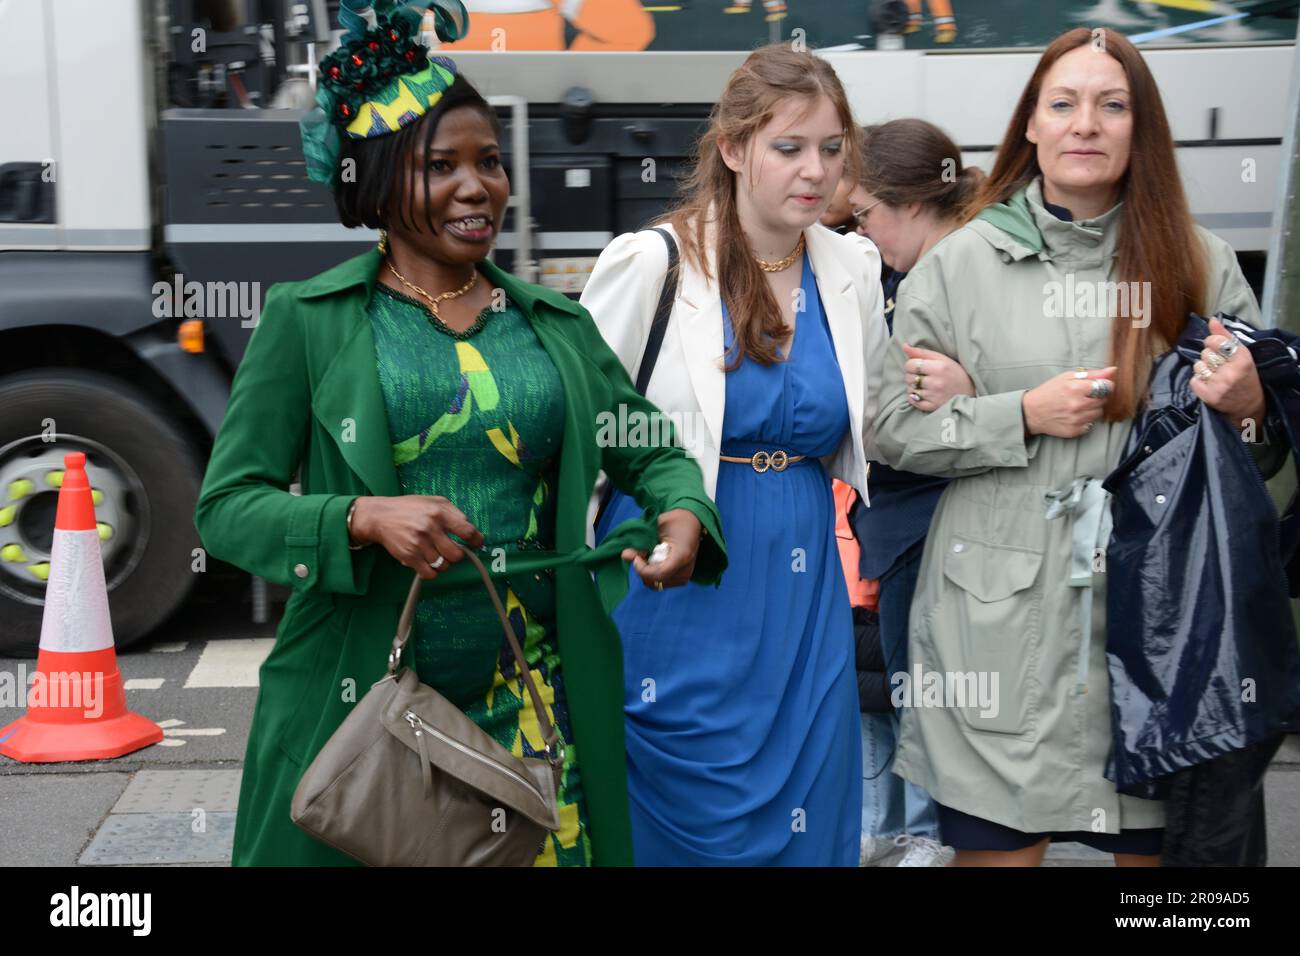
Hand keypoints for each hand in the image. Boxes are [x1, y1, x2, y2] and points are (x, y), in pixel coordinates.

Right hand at [349, 495, 484, 579]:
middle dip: (457, 555)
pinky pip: (429, 574)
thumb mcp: (434, 502)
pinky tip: (429, 563)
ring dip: (443, 563)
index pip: (467, 531)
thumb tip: (470, 532)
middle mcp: (430, 528)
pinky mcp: (409, 557)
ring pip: (444, 565)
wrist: (380, 517)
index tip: (476, 543)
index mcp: (440, 512)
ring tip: (436, 554)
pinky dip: (432, 572)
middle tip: (451, 550)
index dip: (476, 540)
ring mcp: (419, 544)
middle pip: (457, 554)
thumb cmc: (410, 508)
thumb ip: (453, 514)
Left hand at [621, 508, 700, 590]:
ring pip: (655, 584)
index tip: (637, 557)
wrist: (691, 523)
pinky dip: (653, 574)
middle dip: (642, 569)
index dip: (643, 569)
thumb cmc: (673, 522)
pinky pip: (660, 583)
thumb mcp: (656, 528)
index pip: (659, 573)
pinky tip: (654, 562)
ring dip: (647, 572)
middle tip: (641, 553)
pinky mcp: (682, 580)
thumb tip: (625, 555)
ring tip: (648, 557)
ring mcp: (684, 576)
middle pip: (654, 580)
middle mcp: (685, 569)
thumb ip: (641, 542)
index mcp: (682, 555)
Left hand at [901, 343, 975, 411]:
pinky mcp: (933, 406)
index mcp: (939, 367)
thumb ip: (921, 352)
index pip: (910, 365)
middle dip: (912, 375)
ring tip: (924, 384)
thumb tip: (904, 346)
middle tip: (922, 375)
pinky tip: (922, 393)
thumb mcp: (941, 358)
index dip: (911, 364)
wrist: (969, 391)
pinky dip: (914, 397)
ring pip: (910, 389)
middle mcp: (936, 382)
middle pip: (908, 377)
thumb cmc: (954, 372)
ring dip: (913, 386)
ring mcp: (934, 396)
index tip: (917, 366)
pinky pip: (913, 401)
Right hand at [1022, 366, 1117, 437]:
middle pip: (1104, 399)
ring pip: (1099, 412)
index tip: (1097, 385)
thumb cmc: (1049, 392)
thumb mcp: (1067, 377)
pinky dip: (1086, 419)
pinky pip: (1091, 424)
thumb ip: (1092, 374)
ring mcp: (1077, 419)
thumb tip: (1113, 370)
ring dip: (1092, 408)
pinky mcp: (1075, 430)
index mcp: (1076, 388)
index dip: (1104, 385)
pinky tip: (1075, 415)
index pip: (1106, 386)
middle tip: (1084, 395)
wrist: (1031, 412)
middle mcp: (1077, 405)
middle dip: (1098, 396)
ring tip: (1078, 405)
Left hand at [1190, 318, 1265, 429]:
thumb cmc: (1245, 375)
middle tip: (1221, 365)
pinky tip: (1210, 383)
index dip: (1212, 342)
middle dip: (1210, 357)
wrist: (1248, 404)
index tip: (1217, 347)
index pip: (1216, 341)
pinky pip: (1193, 380)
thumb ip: (1225, 336)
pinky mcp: (1209, 397)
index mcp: (1242, 359)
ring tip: (1216, 374)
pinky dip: (1199, 380)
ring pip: (1198, 366)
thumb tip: (1211, 320)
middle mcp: (1231, 372)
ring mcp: (1219, 386)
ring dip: (1204, 369)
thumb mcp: (1242, 354)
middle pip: (1205, 354)